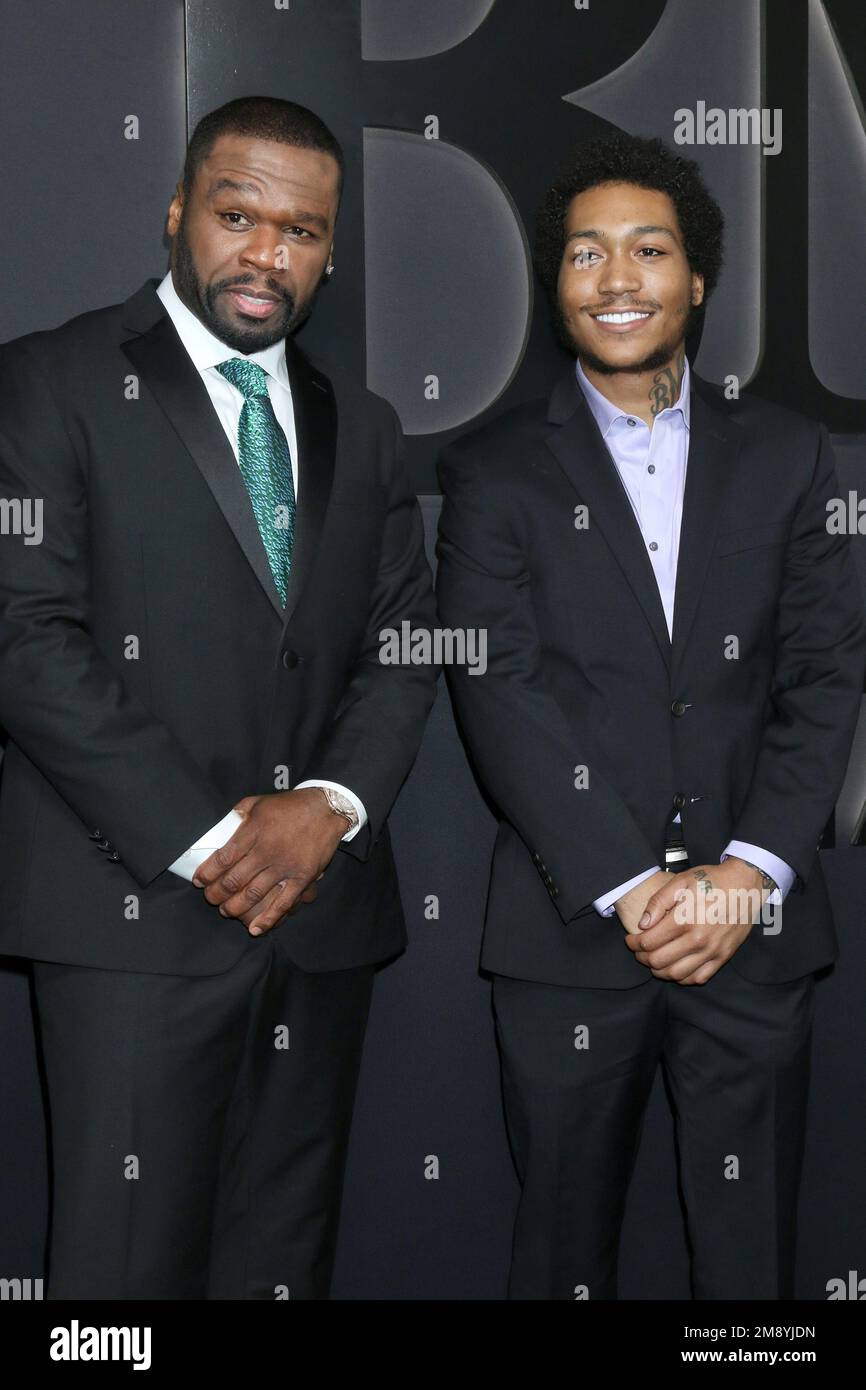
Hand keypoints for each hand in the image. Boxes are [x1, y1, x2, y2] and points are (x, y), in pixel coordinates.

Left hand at [192, 789, 346, 934]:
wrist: (327, 809)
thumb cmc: (290, 806)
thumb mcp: (258, 802)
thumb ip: (238, 814)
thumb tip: (220, 826)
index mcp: (253, 832)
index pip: (223, 859)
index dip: (207, 873)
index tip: (199, 881)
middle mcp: (266, 852)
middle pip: (234, 880)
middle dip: (216, 894)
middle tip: (210, 899)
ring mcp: (284, 867)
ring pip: (253, 895)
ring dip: (235, 907)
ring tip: (226, 911)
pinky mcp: (301, 878)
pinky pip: (282, 903)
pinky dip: (268, 919)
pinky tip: (255, 929)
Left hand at [623, 858, 767, 983]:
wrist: (745, 885)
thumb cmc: (710, 880)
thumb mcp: (681, 881)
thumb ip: (658, 903)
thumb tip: (643, 924)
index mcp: (684, 920)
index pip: (648, 943)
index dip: (633, 944)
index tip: (630, 940)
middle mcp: (698, 940)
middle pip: (659, 962)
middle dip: (642, 958)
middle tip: (639, 951)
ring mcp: (712, 951)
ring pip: (676, 974)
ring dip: (659, 971)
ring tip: (654, 960)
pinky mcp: (723, 957)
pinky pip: (699, 978)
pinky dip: (682, 977)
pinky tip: (675, 967)